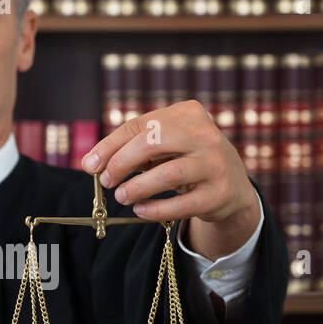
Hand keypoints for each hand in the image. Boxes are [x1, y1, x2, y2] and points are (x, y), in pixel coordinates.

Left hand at [79, 100, 260, 259]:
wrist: (232, 185)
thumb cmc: (186, 160)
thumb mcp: (164, 146)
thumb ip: (130, 148)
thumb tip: (90, 163)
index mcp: (188, 113)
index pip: (141, 125)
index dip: (110, 145)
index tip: (90, 165)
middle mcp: (205, 134)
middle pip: (153, 141)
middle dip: (122, 162)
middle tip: (107, 181)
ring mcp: (216, 164)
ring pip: (170, 173)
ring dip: (138, 187)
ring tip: (122, 197)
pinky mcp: (220, 193)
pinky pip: (183, 204)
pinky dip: (156, 209)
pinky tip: (140, 210)